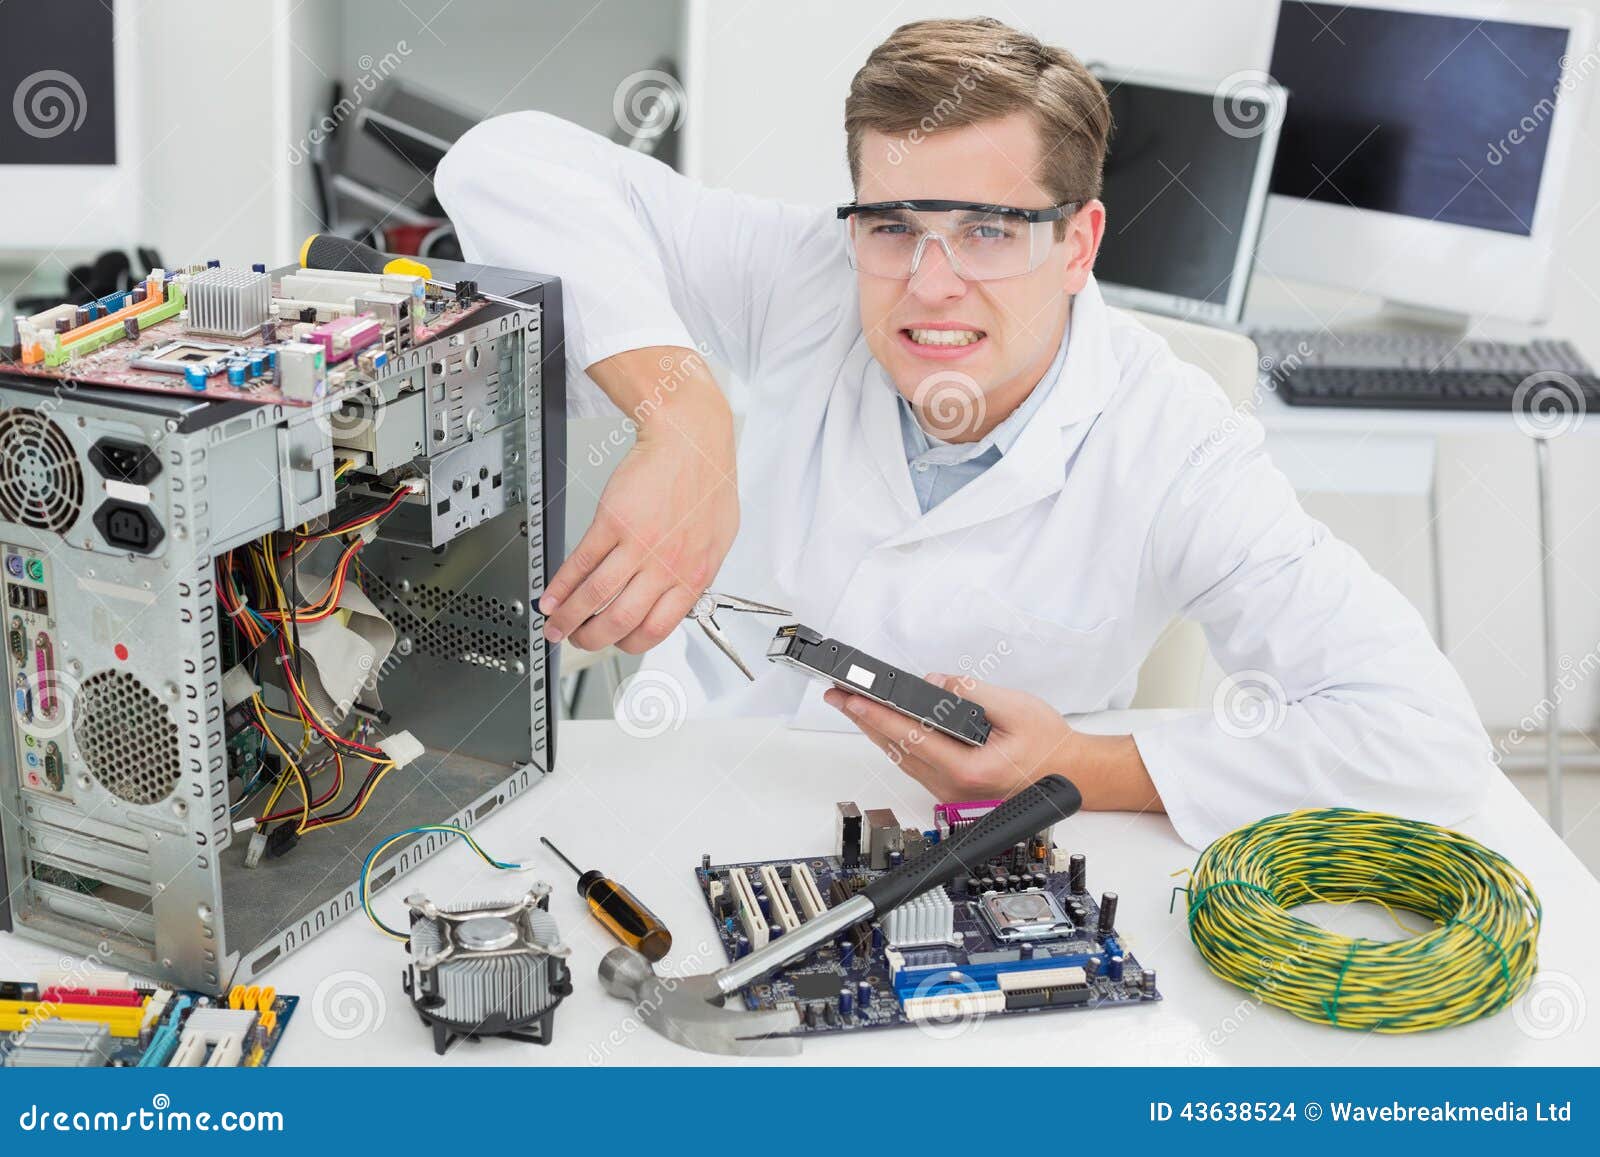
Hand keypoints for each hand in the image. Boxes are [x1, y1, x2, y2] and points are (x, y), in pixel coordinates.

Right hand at [541, 347, 738, 652]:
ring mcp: (638, 545)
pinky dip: (561, 584)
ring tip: (556, 625)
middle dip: (592, 639)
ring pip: (596, 596)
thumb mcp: (717, 539)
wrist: (691, 437)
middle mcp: (666, 565)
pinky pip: (582, 562)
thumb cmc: (707, 481)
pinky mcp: (613, 521)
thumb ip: (696, 573)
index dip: (628, 642)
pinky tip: (551, 595)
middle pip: (620, 620)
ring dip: (569, 616)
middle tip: (578, 640)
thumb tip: (680, 599)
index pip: (656, 628)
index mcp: (694, 575)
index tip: (613, 643)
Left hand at [824, 673, 1160, 812]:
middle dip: (865, 720)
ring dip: (877, 731)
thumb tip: (934, 683)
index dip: (876, 716)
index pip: (910, 737)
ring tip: (854, 706)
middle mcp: (954, 787)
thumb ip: (970, 693)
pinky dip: (896, 742)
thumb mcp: (1015, 707)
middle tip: (838, 696)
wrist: (1072, 775)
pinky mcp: (952, 789)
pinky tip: (884, 726)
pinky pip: (915, 764)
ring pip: (903, 759)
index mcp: (969, 769)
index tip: (851, 700)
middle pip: (897, 749)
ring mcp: (951, 792)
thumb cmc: (1049, 745)